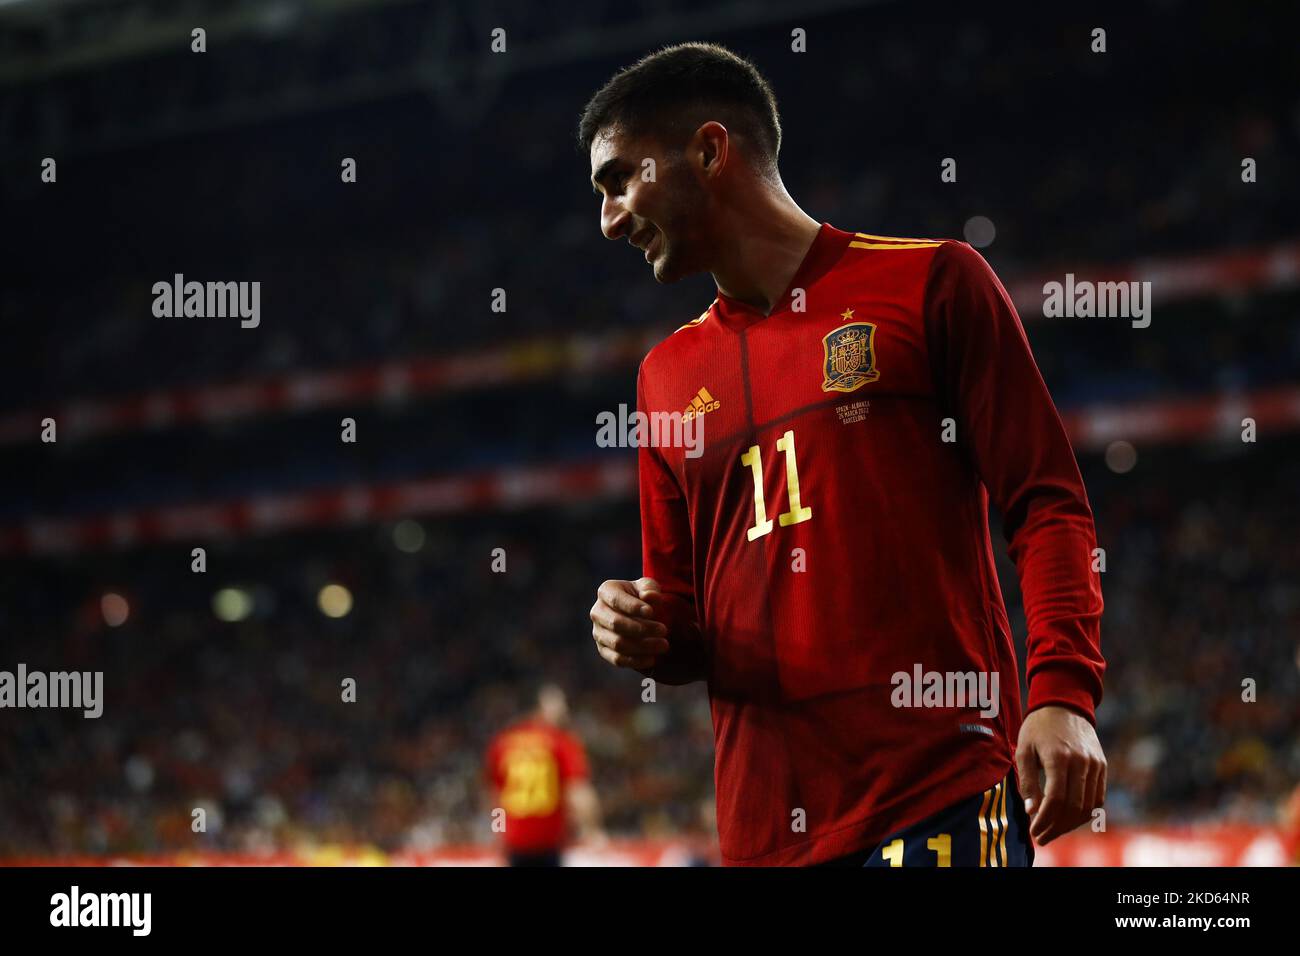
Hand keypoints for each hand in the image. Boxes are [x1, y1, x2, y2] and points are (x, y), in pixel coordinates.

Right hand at [589, 577, 668, 669]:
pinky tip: (652, 658)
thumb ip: (650, 589)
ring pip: (617, 643)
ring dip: (642, 646)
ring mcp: (598, 632)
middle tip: (664, 630)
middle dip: (642, 628)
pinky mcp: (603, 649)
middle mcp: (597, 612)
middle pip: (616, 623)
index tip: (651, 612)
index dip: (633, 607)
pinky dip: (635, 661)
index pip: (616, 600)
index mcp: (606, 591)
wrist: (637, 613)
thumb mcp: (648, 588)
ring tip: (664, 644)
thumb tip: (649, 596)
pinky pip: (617, 659)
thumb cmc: (642, 597)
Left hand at [1015, 705, 1106, 844]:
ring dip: (1071, 824)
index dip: (1045, 819)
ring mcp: (1096, 765)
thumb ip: (1028, 781)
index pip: (1056, 799)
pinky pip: (1098, 798)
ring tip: (1053, 831)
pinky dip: (1085, 813)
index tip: (1034, 830)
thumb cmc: (1038, 728)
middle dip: (1057, 827)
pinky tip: (1069, 818)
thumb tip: (1032, 811)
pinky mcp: (1102, 766)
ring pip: (1089, 806)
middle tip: (1042, 837)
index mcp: (1059, 757)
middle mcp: (1081, 762)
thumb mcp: (1024, 750)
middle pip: (1074, 807)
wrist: (1064, 704)